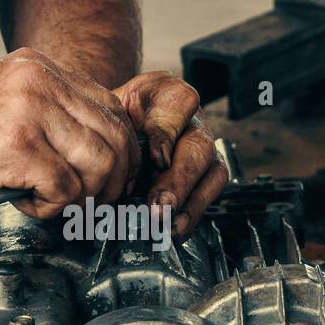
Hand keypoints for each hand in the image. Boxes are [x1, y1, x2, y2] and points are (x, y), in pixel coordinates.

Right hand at [0, 48, 139, 217]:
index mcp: (38, 67)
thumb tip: (98, 145)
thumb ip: (46, 112)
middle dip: (113, 178)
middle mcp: (38, 80)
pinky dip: (53, 208)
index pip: (110, 107)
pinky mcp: (17, 147)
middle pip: (115, 134)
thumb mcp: (0, 104)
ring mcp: (29, 110)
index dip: (120, 150)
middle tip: (93, 203)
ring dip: (84, 195)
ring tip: (53, 204)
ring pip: (99, 162)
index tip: (109, 179)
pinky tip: (26, 205)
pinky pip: (67, 188)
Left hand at [114, 70, 229, 238]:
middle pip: (199, 146)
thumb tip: (132, 166)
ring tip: (171, 224)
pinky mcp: (205, 175)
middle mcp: (193, 121)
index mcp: (169, 95)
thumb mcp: (110, 109)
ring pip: (213, 172)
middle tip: (160, 205)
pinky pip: (209, 194)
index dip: (168, 132)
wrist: (116, 126)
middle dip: (179, 180)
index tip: (155, 158)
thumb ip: (119, 127)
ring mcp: (204, 150)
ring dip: (192, 203)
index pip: (181, 103)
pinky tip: (176, 230)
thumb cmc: (114, 117)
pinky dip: (193, 215)